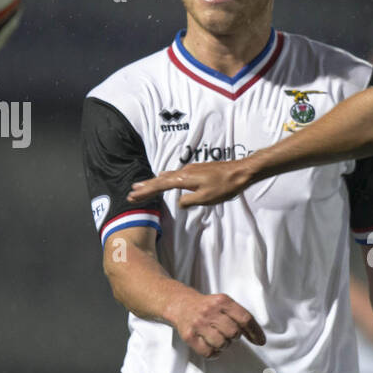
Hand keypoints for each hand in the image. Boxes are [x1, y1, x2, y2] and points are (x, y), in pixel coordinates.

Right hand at [128, 159, 252, 207]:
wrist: (240, 172)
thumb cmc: (225, 186)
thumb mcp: (206, 198)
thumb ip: (189, 201)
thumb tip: (179, 203)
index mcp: (184, 179)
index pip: (160, 185)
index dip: (146, 191)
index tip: (133, 196)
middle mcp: (185, 171)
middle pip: (160, 180)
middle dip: (146, 187)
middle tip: (131, 193)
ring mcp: (191, 170)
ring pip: (167, 176)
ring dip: (154, 182)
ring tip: (142, 187)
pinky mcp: (197, 170)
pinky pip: (175, 175)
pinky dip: (165, 180)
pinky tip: (164, 180)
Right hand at [167, 291, 265, 358]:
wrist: (181, 304)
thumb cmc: (208, 307)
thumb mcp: (224, 304)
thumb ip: (240, 317)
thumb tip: (259, 339)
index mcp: (222, 301)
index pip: (245, 318)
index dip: (255, 332)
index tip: (260, 341)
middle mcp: (209, 311)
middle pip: (234, 332)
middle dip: (235, 337)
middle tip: (228, 334)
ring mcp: (198, 323)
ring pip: (221, 344)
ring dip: (224, 345)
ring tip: (219, 338)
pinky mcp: (189, 336)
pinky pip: (208, 352)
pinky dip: (214, 353)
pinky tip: (212, 346)